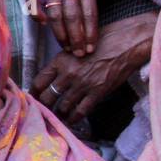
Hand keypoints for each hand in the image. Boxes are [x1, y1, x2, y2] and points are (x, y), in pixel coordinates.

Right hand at [20, 0, 98, 56]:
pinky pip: (36, 8)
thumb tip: (89, 26)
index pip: (89, 12)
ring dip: (61, 34)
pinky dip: (39, 18)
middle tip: (79, 53)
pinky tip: (44, 27)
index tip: (91, 48)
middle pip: (72, 16)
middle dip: (76, 37)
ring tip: (66, 47)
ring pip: (56, 15)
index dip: (90, 32)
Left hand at [32, 12, 155, 122]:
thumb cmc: (104, 39)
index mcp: (60, 60)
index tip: (33, 97)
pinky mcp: (97, 93)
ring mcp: (82, 85)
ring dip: (58, 114)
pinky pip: (80, 111)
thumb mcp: (76, 46)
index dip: (34, 92)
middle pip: (47, 97)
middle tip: (43, 111)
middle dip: (44, 106)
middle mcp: (68, 74)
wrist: (128, 43)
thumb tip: (55, 75)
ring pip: (62, 107)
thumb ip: (64, 61)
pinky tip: (71, 121)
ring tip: (57, 118)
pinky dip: (74, 118)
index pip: (38, 81)